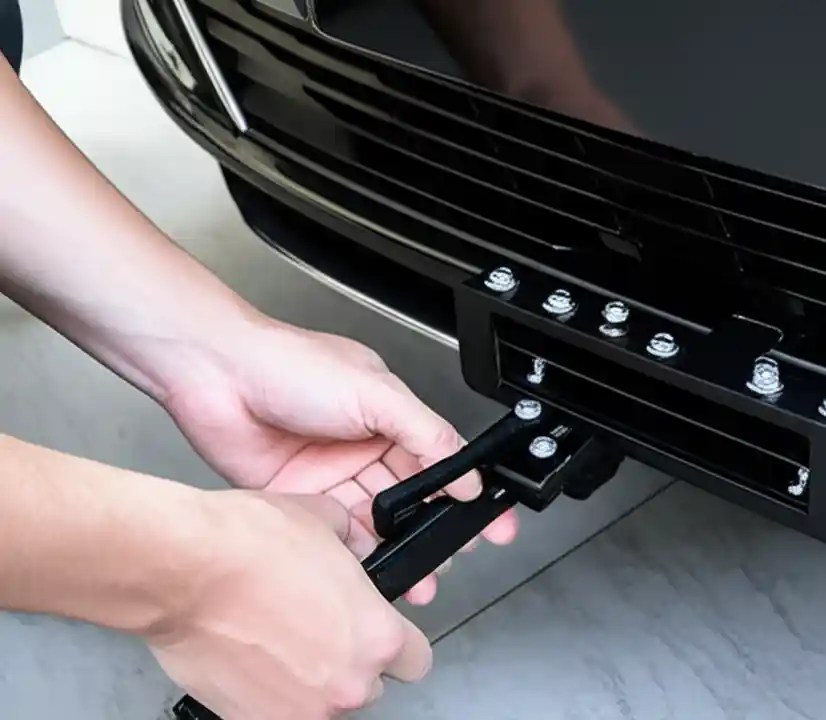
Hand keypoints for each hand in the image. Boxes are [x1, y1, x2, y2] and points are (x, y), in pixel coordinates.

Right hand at [149, 490, 430, 718]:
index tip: (378, 635)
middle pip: (368, 685)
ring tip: (277, 644)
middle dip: (348, 662)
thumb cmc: (249, 546)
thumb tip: (354, 547)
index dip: (397, 645)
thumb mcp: (325, 522)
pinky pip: (278, 714)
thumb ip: (354, 546)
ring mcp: (302, 713)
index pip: (416, 660)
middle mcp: (348, 684)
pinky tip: (252, 662)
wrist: (184, 570)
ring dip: (310, 683)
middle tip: (316, 632)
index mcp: (378, 637)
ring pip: (324, 705)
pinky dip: (269, 697)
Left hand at [161, 316, 517, 603]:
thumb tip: (466, 473)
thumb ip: (427, 434)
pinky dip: (356, 551)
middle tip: (451, 556)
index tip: (492, 522)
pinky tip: (371, 564)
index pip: (441, 461)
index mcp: (390, 416)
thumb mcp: (376, 393)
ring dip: (399, 547)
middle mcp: (363, 446)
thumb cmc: (288, 363)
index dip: (466, 493)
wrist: (215, 374)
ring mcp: (332, 474)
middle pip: (411, 499)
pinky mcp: (299, 497)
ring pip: (377, 521)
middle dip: (435, 530)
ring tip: (418, 573)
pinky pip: (337, 532)